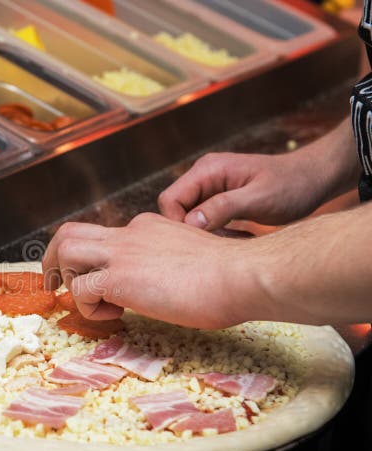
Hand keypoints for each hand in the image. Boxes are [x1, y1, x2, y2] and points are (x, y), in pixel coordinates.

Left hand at [42, 215, 260, 329]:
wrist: (243, 275)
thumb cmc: (232, 274)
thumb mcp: (190, 258)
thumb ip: (168, 263)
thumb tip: (163, 285)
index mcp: (146, 228)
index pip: (103, 235)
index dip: (93, 260)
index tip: (97, 282)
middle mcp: (129, 234)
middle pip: (70, 232)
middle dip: (53, 260)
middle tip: (55, 285)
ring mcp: (122, 254)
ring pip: (66, 250)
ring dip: (67, 280)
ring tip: (91, 303)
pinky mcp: (120, 279)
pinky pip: (81, 290)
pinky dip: (88, 307)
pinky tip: (116, 316)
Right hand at [158, 151, 331, 230]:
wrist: (315, 178)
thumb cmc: (292, 184)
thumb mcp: (259, 198)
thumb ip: (223, 207)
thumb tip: (190, 222)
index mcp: (208, 170)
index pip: (170, 199)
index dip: (177, 223)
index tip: (200, 242)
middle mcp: (204, 176)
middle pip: (176, 209)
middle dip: (192, 232)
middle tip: (220, 245)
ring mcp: (211, 187)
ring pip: (190, 218)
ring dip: (206, 235)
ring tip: (235, 241)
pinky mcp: (220, 199)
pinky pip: (205, 220)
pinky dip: (216, 233)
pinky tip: (238, 238)